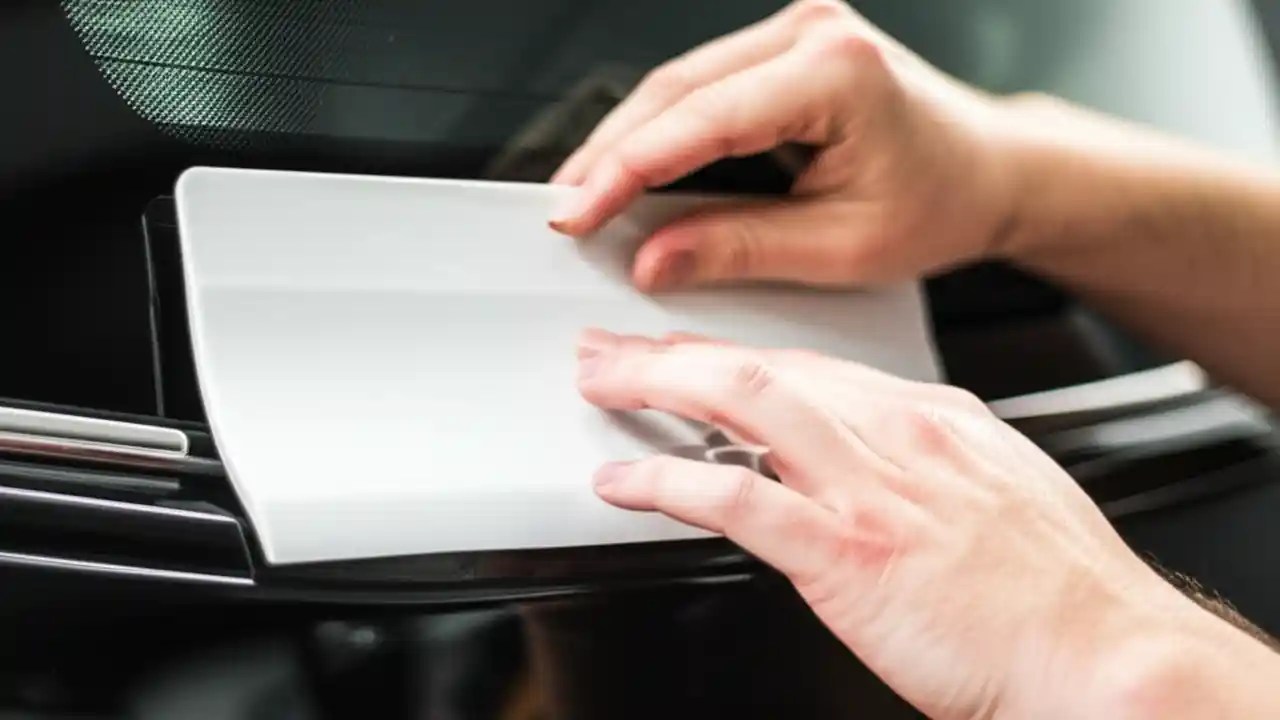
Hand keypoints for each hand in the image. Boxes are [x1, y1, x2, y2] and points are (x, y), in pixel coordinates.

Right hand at [548, 0, 1018, 291]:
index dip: (624, 170)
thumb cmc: (944, 200)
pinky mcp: (788, 50)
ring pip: (680, 84)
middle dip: (610, 153)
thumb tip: (654, 257)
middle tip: (566, 210)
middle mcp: (813, 33)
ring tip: (588, 196)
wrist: (992, 172)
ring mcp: (798, 33)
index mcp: (835, 72)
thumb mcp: (841, 246)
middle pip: (675, 89)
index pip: (699, 119)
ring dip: (629, 140)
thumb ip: (739, 248)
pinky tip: (635, 168)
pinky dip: (664, 131)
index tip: (577, 213)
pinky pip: (704, 87)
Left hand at [576, 329, 1279, 718]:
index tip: (695, 355)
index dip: (739, 357)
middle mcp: (896, 436)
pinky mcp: (846, 553)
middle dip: (679, 351)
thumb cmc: (1060, 594)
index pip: (814, 366)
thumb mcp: (1000, 497)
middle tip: (617, 347)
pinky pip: (735, 500)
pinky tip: (623, 483)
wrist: (1106, 655)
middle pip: (767, 367)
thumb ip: (928, 471)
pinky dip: (666, 483)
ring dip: (658, 384)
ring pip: (743, 403)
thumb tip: (876, 469)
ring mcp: (869, 489)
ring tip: (602, 381)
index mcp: (932, 421)